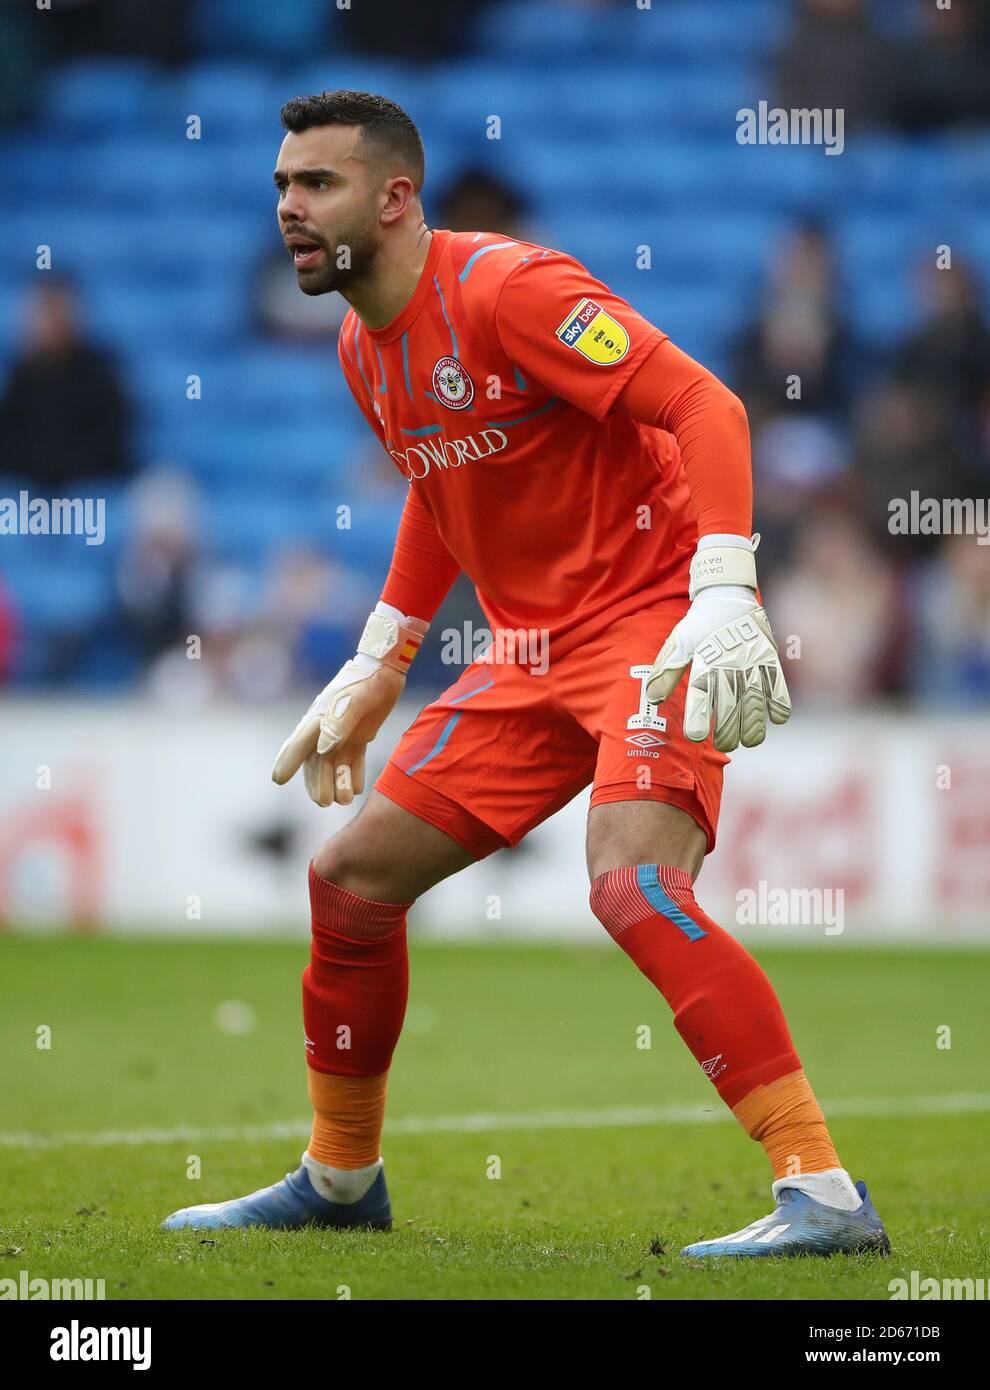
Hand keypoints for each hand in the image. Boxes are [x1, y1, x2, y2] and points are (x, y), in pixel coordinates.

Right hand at [271, 662, 404, 806]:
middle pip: (316, 761)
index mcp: (318, 719)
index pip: (298, 744)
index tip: (278, 779)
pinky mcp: (359, 736)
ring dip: (337, 783)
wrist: (386, 670)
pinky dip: (354, 774)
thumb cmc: (367, 682)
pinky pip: (353, 760)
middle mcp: (326, 729)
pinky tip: (358, 789)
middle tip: (323, 803)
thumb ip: (338, 725)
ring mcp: (342, 733)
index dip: (287, 762)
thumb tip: (322, 750)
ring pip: (334, 764)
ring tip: (345, 800)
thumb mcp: (355, 701)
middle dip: (318, 783)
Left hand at [646, 586, 790, 751]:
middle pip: (728, 709)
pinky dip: (779, 706)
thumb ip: (665, 671)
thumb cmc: (700, 624)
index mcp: (702, 663)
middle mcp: (727, 666)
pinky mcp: (769, 659)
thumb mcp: (678, 644)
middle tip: (725, 743)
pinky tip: (774, 718)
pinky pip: (778, 687)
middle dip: (727, 733)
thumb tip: (652, 697)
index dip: (696, 719)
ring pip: (754, 704)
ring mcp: (751, 663)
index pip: (698, 696)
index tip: (696, 736)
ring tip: (748, 740)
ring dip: (753, 727)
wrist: (727, 595)